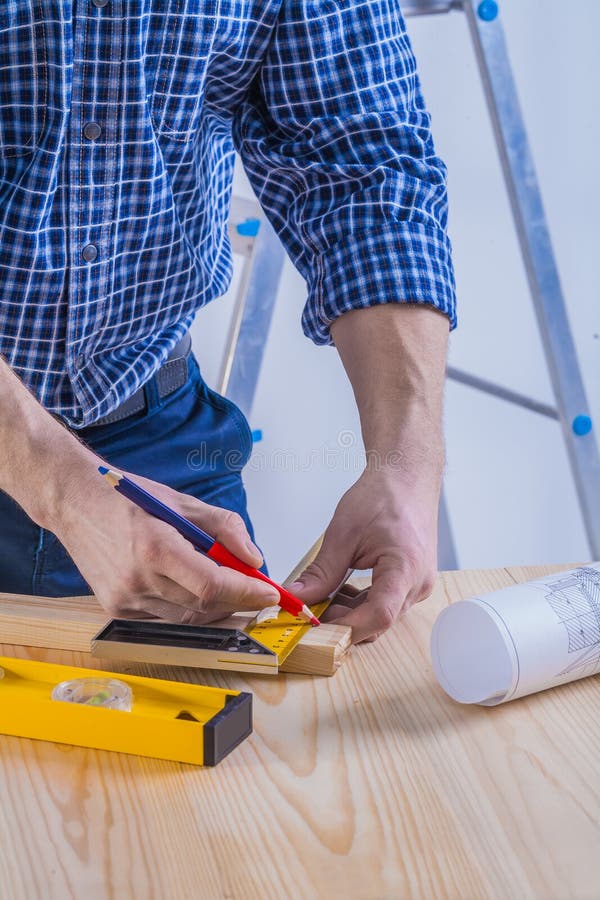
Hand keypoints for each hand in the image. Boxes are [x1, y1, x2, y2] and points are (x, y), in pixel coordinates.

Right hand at [56, 468, 279, 623]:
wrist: (74, 503)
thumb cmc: (127, 498)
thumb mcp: (182, 502)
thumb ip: (225, 528)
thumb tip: (254, 559)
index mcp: (156, 548)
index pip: (213, 585)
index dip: (247, 593)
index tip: (270, 593)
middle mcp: (138, 579)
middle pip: (204, 605)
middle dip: (238, 600)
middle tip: (256, 589)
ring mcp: (125, 598)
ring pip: (187, 617)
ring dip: (214, 605)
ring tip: (226, 585)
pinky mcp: (116, 608)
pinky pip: (165, 617)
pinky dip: (186, 606)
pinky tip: (188, 586)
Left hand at [290, 465, 438, 642]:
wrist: (407, 477)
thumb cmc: (384, 495)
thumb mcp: (344, 533)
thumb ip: (321, 572)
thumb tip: (297, 597)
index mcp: (405, 568)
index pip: (379, 616)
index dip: (346, 627)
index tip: (317, 626)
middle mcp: (418, 583)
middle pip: (379, 621)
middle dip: (344, 621)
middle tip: (312, 609)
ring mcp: (418, 584)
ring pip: (381, 616)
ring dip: (352, 612)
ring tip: (326, 592)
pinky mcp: (413, 582)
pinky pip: (387, 603)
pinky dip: (362, 602)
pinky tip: (344, 588)